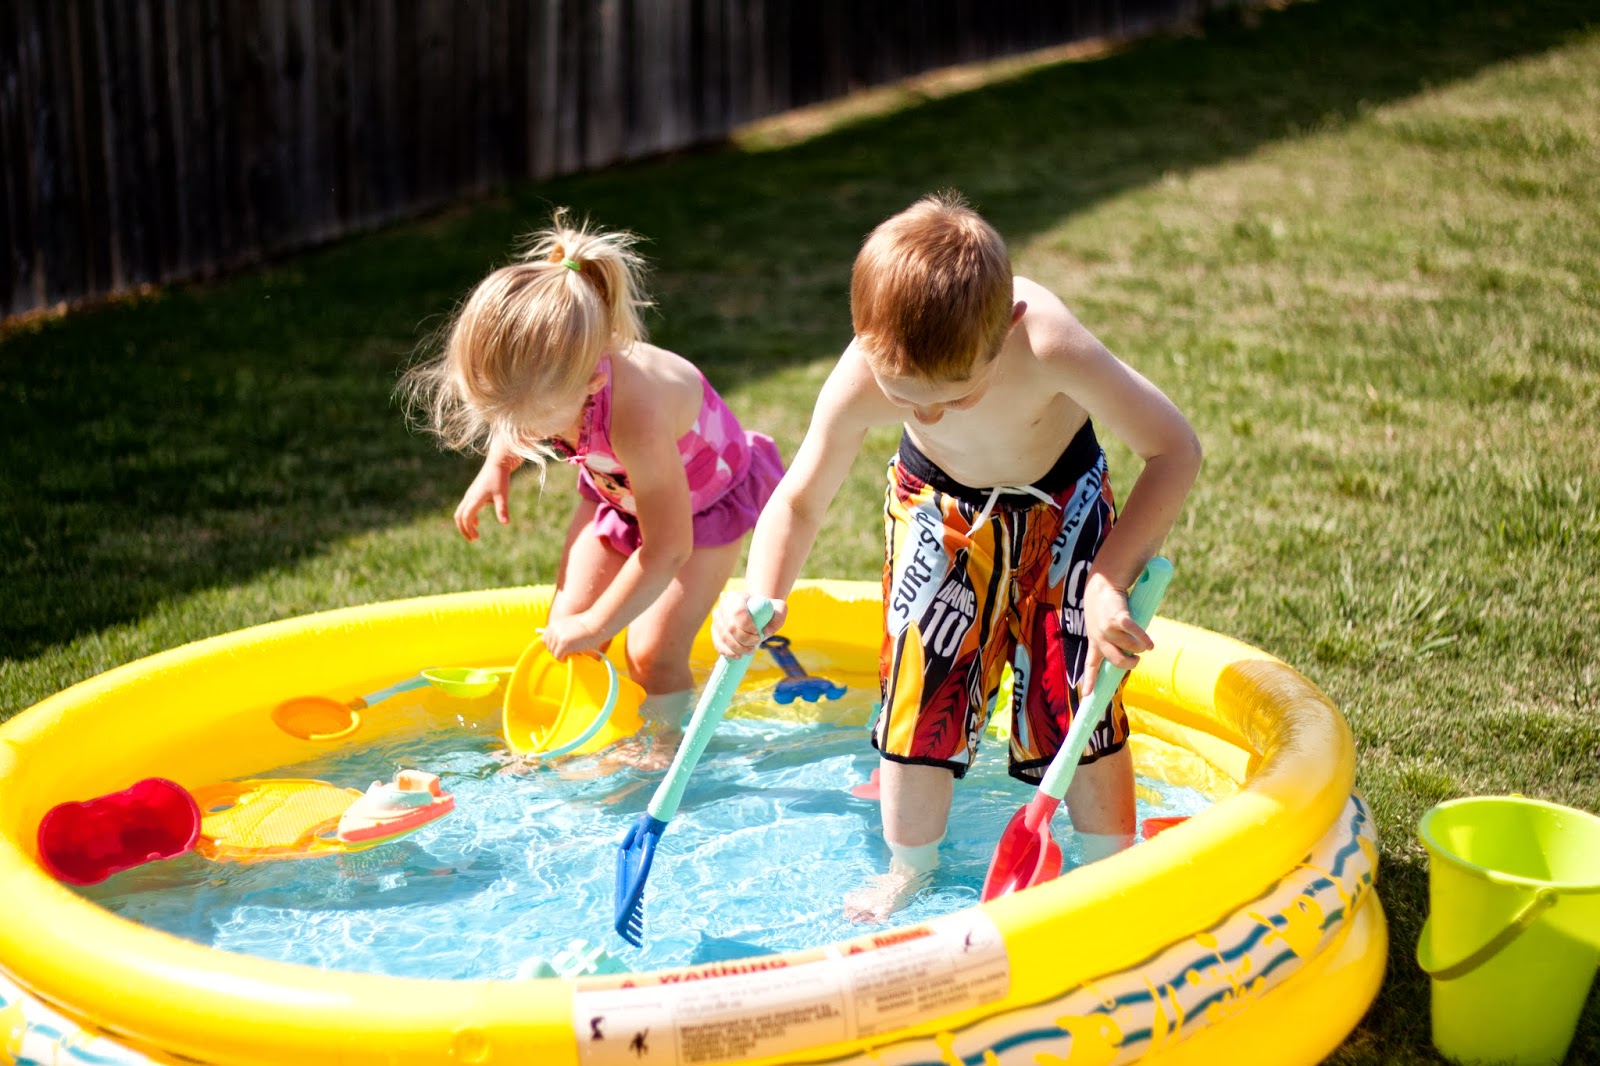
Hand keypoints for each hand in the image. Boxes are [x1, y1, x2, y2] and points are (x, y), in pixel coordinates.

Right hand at [454, 460, 513, 540]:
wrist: (498, 463)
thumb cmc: (501, 479)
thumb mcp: (503, 495)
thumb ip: (502, 509)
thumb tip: (505, 523)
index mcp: (474, 499)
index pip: (466, 518)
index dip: (468, 530)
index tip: (476, 538)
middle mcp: (469, 497)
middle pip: (459, 516)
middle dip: (463, 529)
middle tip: (472, 540)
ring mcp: (470, 494)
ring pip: (461, 512)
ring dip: (465, 524)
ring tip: (474, 535)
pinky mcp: (473, 492)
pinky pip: (466, 507)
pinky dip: (469, 517)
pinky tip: (477, 523)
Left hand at [541, 614, 604, 660]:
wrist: (596, 624)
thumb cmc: (586, 626)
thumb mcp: (568, 627)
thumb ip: (560, 633)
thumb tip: (552, 647)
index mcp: (553, 625)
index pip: (545, 639)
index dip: (554, 645)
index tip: (563, 646)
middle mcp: (553, 630)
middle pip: (549, 648)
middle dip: (559, 650)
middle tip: (570, 650)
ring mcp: (558, 637)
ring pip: (553, 654)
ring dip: (563, 655)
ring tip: (573, 651)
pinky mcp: (563, 645)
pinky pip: (559, 657)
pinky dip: (565, 659)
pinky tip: (574, 654)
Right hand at [711, 592, 786, 656]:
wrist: (756, 611)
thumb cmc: (767, 610)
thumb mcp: (779, 609)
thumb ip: (778, 617)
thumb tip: (766, 631)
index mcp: (737, 597)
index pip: (738, 612)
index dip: (747, 625)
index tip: (758, 633)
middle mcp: (724, 606)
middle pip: (730, 627)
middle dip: (745, 639)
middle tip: (757, 643)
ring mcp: (717, 619)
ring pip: (724, 637)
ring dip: (738, 648)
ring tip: (751, 650)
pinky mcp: (715, 630)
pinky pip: (718, 644)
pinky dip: (728, 652)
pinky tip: (738, 656)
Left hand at [1079, 570, 1153, 699]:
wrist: (1102, 584)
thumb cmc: (1103, 606)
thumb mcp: (1100, 625)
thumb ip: (1111, 639)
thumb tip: (1129, 653)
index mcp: (1094, 641)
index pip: (1091, 665)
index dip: (1090, 680)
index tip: (1088, 695)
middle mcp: (1099, 637)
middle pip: (1116, 662)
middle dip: (1129, 664)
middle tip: (1136, 660)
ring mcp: (1108, 628)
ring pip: (1130, 648)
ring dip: (1140, 648)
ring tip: (1145, 644)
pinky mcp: (1119, 618)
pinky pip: (1135, 633)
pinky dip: (1144, 639)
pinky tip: (1150, 643)